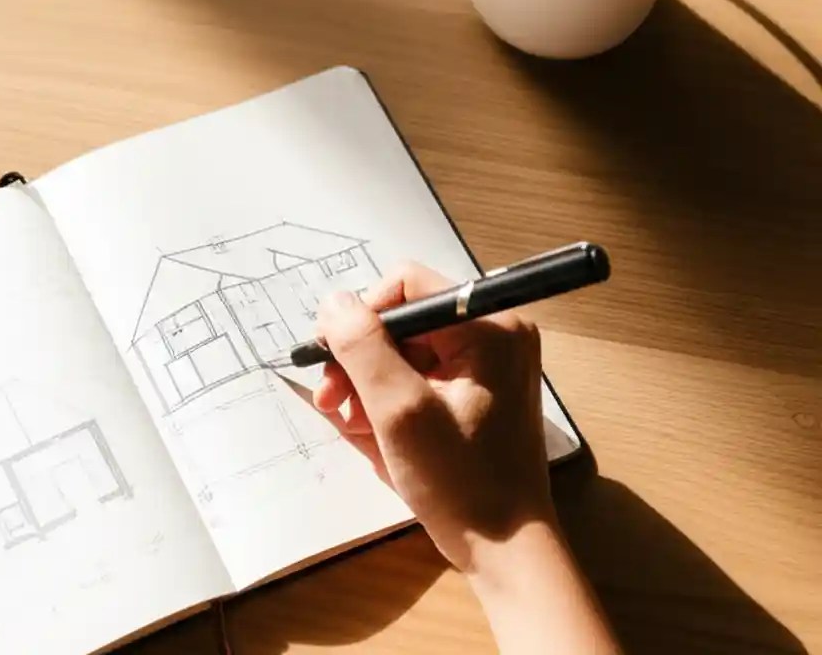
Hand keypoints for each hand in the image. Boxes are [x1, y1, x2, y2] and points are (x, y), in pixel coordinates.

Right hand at [313, 262, 618, 653]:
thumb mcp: (399, 409)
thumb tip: (333, 302)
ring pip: (406, 351)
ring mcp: (488, 366)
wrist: (504, 548)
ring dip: (369, 384)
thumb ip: (362, 347)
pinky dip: (390, 400)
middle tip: (332, 400)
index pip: (406, 286)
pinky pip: (420, 378)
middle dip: (360, 359)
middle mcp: (494, 335)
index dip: (360, 318)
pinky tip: (375, 432)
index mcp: (488, 326)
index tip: (330, 360)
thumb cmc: (460, 481)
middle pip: (404, 320)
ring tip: (354, 424)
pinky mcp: (478, 393)